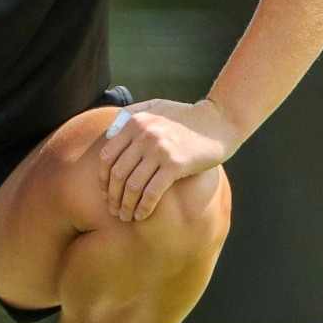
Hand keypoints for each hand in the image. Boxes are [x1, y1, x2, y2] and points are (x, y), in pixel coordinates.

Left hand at [97, 99, 239, 221]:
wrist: (218, 121)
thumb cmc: (186, 116)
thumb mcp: (157, 106)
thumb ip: (133, 114)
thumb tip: (110, 130)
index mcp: (135, 122)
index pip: (107, 156)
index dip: (103, 179)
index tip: (106, 193)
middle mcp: (144, 135)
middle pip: (117, 174)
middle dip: (113, 196)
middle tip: (113, 210)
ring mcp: (159, 150)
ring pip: (133, 185)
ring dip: (126, 206)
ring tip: (126, 216)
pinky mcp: (175, 164)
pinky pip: (152, 192)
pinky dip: (144, 207)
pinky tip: (142, 215)